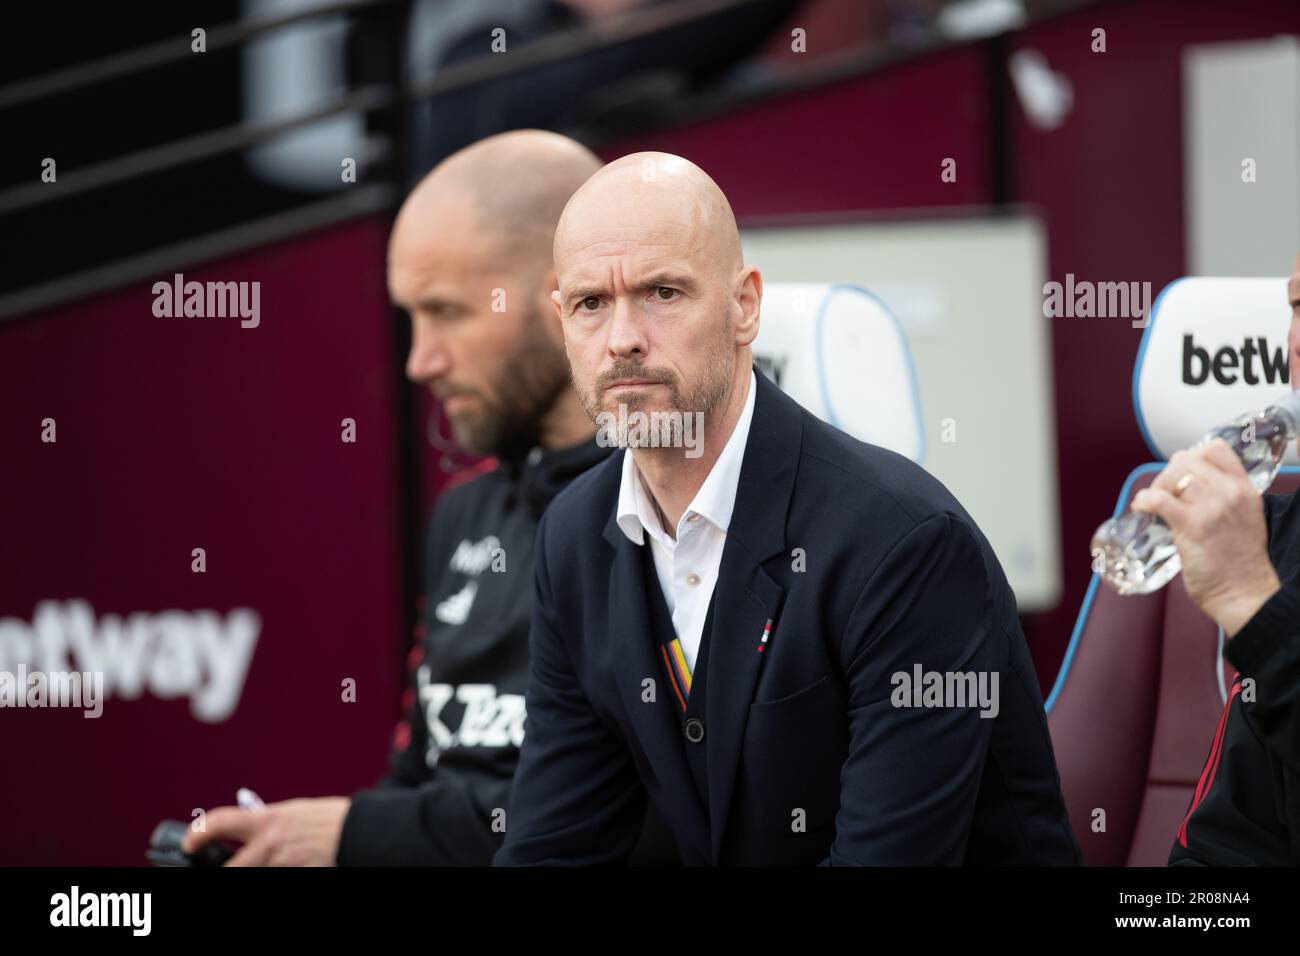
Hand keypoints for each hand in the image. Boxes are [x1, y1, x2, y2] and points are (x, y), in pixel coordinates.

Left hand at [181, 796, 350, 865]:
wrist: (361, 833)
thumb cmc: (332, 819)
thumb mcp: (296, 813)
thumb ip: (269, 823)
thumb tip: (249, 834)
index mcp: (268, 820)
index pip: (220, 822)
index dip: (198, 833)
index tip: (189, 843)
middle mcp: (270, 845)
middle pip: (227, 869)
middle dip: (221, 871)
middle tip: (218, 868)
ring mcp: (281, 865)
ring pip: (250, 875)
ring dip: (252, 870)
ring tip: (267, 862)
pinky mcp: (294, 878)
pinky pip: (273, 879)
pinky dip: (273, 874)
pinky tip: (286, 866)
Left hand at [1131, 439, 1279, 636]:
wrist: (1245, 594)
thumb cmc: (1240, 563)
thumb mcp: (1243, 519)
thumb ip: (1224, 501)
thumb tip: (1189, 492)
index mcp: (1244, 489)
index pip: (1215, 449)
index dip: (1192, 457)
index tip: (1182, 476)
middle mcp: (1230, 493)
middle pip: (1187, 459)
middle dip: (1167, 475)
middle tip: (1163, 495)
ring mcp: (1212, 508)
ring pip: (1172, 473)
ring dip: (1156, 487)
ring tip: (1152, 505)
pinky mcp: (1192, 526)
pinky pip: (1158, 499)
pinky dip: (1143, 500)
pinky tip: (1142, 509)